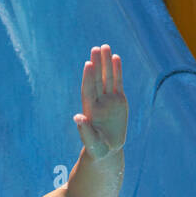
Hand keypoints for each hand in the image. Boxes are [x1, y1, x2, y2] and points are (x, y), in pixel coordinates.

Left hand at [73, 44, 126, 158]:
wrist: (108, 149)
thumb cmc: (97, 148)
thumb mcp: (92, 142)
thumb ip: (85, 130)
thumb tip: (77, 117)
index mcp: (90, 109)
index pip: (89, 89)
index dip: (88, 77)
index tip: (88, 64)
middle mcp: (98, 101)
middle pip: (97, 79)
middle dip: (97, 64)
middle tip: (96, 48)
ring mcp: (108, 99)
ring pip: (107, 77)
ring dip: (106, 63)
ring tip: (106, 46)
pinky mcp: (119, 100)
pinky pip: (117, 82)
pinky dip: (117, 70)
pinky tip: (116, 57)